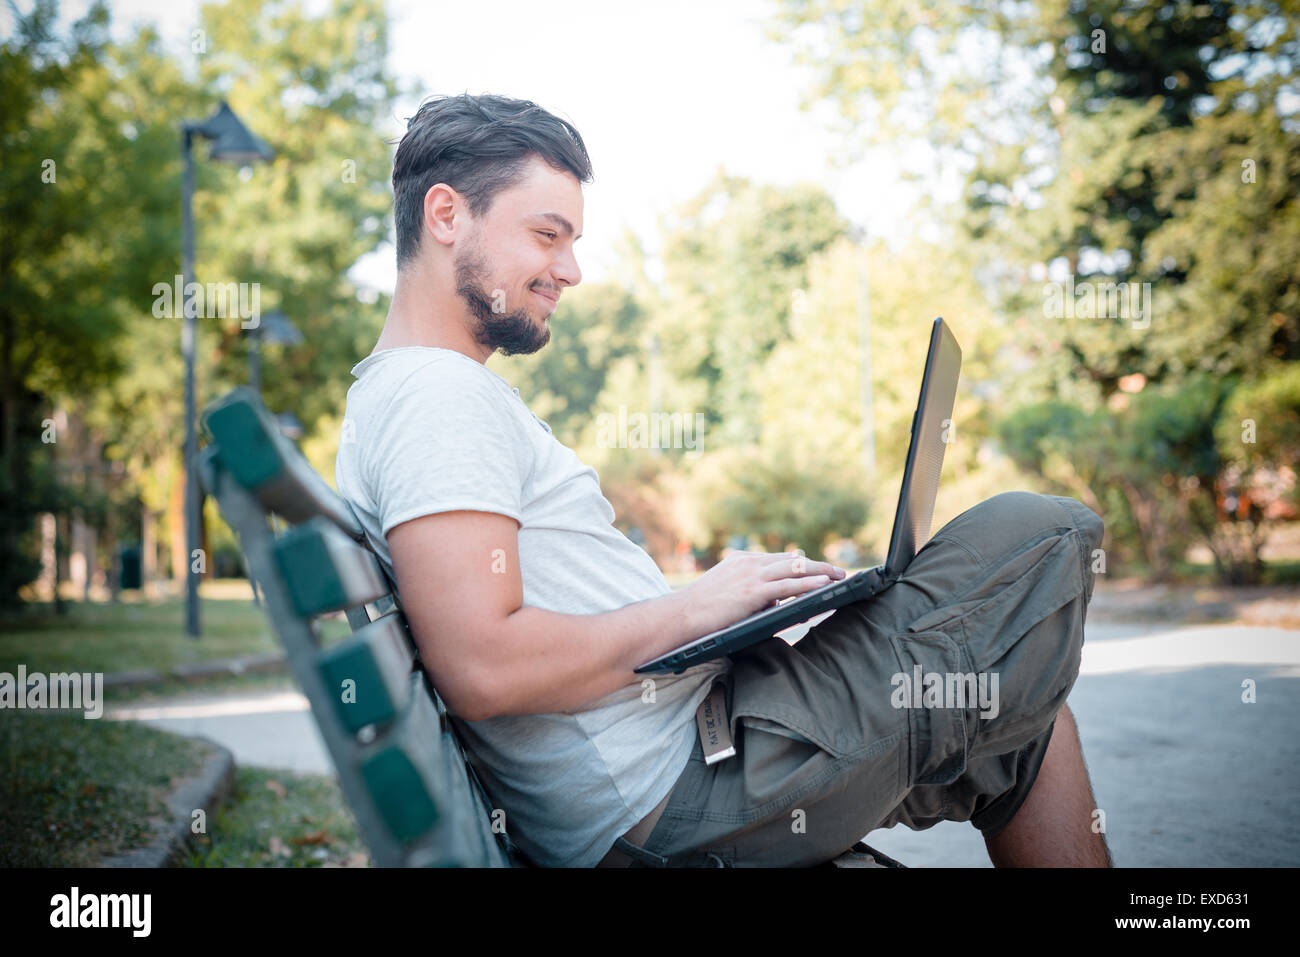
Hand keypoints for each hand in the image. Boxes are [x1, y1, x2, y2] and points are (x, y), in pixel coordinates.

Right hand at [675, 551, 846, 638]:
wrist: (681, 615)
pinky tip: (823, 585)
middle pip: (793, 560)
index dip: (802, 565)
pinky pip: (788, 585)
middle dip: (819, 566)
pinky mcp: (753, 591)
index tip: (819, 569)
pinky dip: (808, 583)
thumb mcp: (729, 593)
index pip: (780, 559)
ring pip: (795, 568)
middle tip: (839, 572)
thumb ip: (752, 593)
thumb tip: (776, 602)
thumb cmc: (702, 610)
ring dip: (820, 572)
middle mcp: (750, 563)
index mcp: (743, 561)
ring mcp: (752, 575)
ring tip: (839, 577)